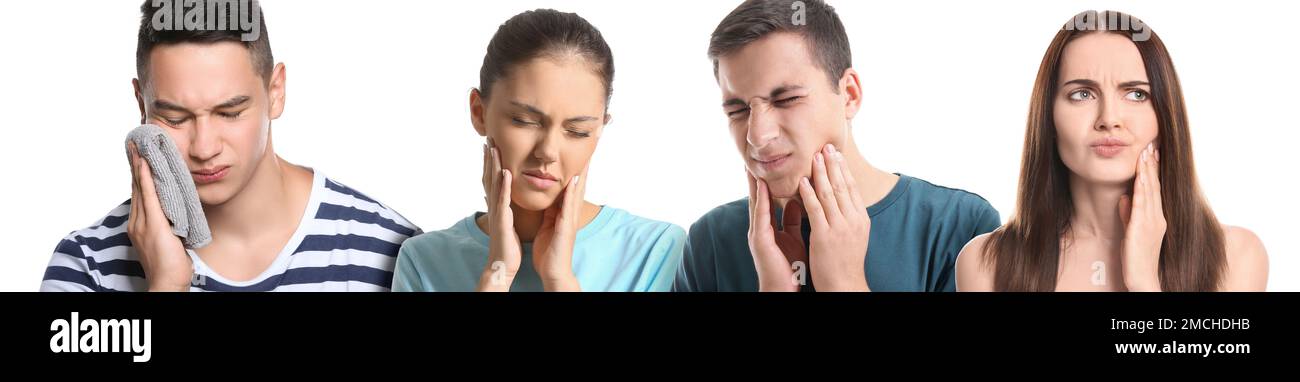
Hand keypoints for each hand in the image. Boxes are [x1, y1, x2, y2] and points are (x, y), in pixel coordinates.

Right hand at [126, 142, 192, 291]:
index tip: (139, 156)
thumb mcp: (169, 239)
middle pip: (137, 186)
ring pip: (141, 187)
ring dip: (140, 166)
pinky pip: (149, 196)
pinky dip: (147, 178)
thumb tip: (176, 212)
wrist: (167, 283)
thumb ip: (168, 224)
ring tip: (140, 146)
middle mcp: (137, 221)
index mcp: (140, 224)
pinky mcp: (153, 225)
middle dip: (136, 164)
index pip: (140, 193)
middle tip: (135, 144)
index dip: (139, 174)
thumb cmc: (171, 265)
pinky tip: (147, 164)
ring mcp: (143, 223)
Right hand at [477, 139, 523, 291]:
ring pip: (493, 184)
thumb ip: (505, 208)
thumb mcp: (507, 222)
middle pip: (489, 177)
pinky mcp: (503, 220)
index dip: (490, 162)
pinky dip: (503, 185)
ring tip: (493, 147)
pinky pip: (503, 199)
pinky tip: (504, 172)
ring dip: (493, 165)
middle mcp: (494, 205)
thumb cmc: (508, 245)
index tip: (490, 144)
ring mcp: (497, 212)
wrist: (504, 264)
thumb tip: (505, 198)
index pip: (492, 179)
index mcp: (497, 205)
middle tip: (487, 138)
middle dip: (488, 157)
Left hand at [532, 166, 586, 291]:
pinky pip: (567, 208)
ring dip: (580, 176)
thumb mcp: (548, 226)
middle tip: (590, 151)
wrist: (553, 272)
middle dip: (584, 169)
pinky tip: (572, 181)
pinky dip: (570, 194)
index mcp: (563, 213)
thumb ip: (551, 212)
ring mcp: (569, 220)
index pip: (570, 188)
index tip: (579, 155)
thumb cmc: (550, 252)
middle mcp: (570, 214)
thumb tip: (550, 199)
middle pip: (578, 187)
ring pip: (576, 194)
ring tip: (585, 159)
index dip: (575, 171)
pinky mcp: (565, 228)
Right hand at [747, 170, 807, 291]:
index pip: (766, 201)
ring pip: (756, 204)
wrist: (782, 290)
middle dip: (754, 180)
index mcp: (768, 228)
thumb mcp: (793, 238)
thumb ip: (792, 221)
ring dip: (755, 185)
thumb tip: (796, 202)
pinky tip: (762, 188)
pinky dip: (762, 201)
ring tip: (752, 167)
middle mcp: (759, 228)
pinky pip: (761, 216)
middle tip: (752, 160)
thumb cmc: (789, 268)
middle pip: (757, 199)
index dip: (766, 183)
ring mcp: (757, 234)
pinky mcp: (760, 241)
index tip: (766, 165)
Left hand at [798, 144, 869, 291]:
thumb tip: (845, 200)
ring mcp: (840, 227)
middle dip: (833, 164)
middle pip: (842, 185)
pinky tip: (803, 181)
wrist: (845, 285)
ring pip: (829, 193)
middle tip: (825, 146)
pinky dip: (809, 193)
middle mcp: (853, 220)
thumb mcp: (855, 235)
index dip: (843, 169)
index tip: (836, 153)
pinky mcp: (825, 236)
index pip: (852, 187)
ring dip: (821, 172)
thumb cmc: (846, 263)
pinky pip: (816, 209)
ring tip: (814, 156)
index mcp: (861, 219)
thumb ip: (850, 217)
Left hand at [1119, 143, 1164, 291]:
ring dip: (1148, 171)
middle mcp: (1157, 217)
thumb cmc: (1136, 257)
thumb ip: (1128, 214)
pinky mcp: (1142, 228)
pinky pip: (1143, 205)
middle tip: (1151, 144)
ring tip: (1146, 153)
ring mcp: (1152, 222)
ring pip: (1150, 191)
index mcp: (1156, 217)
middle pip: (1155, 186)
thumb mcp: (1130, 231)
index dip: (1153, 170)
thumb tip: (1124, 198)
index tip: (1150, 153)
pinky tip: (1141, 176)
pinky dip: (1142, 189)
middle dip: (1152, 165)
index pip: (1155, 189)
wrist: (1142, 277)